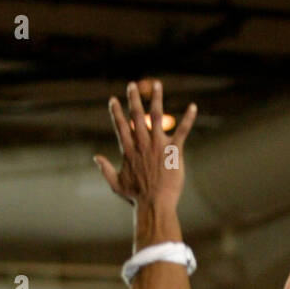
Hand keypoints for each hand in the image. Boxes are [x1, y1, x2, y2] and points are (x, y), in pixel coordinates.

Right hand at [94, 81, 196, 210]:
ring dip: (157, 99)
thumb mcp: (117, 184)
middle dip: (134, 99)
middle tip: (132, 85)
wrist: (154, 205)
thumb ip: (105, 170)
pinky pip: (183, 131)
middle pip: (137, 116)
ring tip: (157, 84)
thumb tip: (96, 157)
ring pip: (158, 116)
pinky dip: (188, 118)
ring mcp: (158, 145)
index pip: (121, 126)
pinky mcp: (174, 151)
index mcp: (129, 150)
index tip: (113, 100)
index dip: (116, 112)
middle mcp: (142, 144)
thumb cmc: (136, 198)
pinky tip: (193, 106)